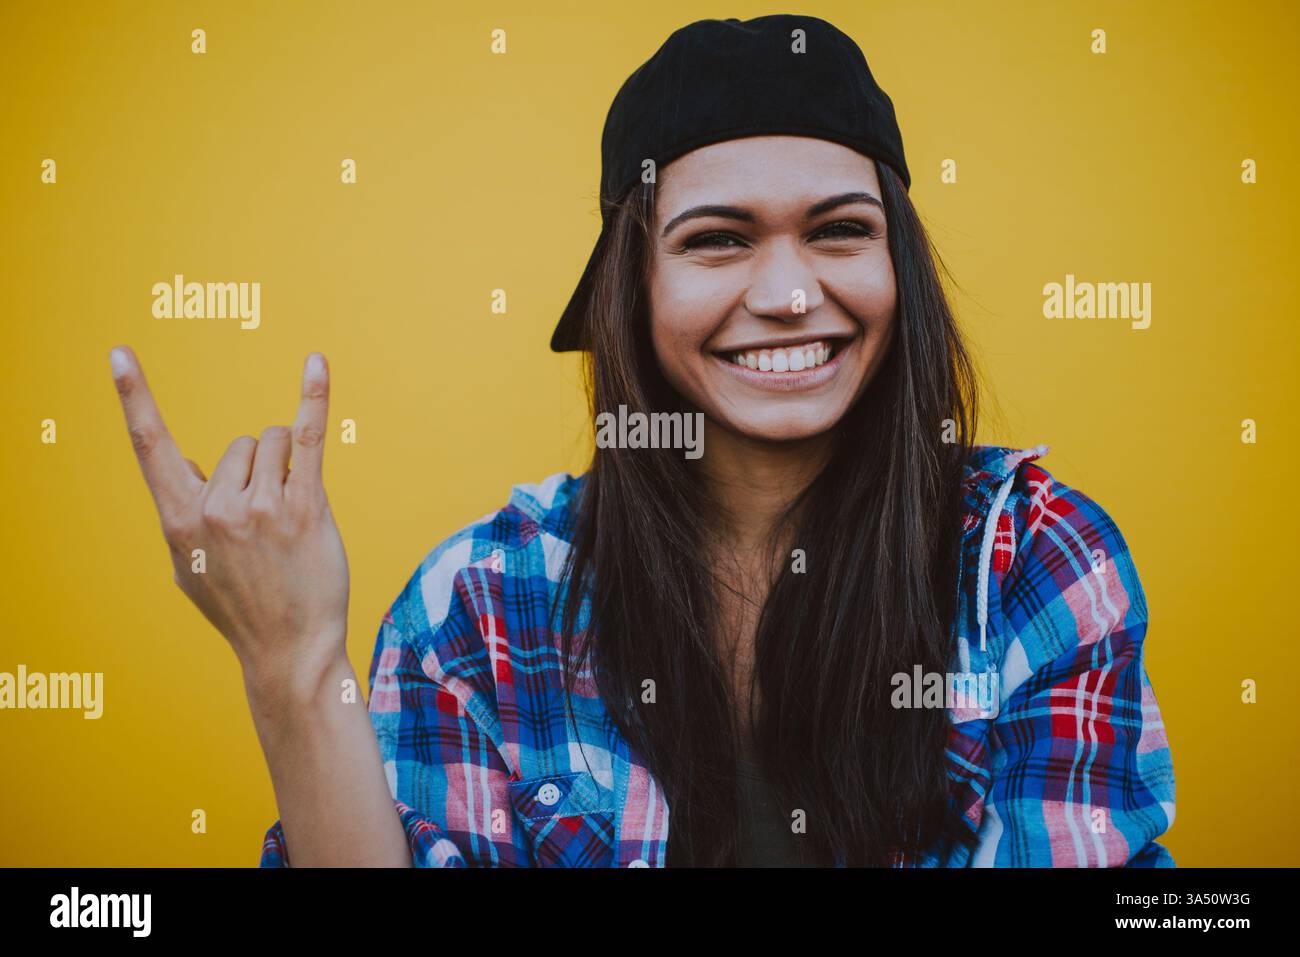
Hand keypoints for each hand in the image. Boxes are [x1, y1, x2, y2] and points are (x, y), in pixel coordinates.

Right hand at [110, 346, 349, 701]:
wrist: (289, 649)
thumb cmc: (241, 607)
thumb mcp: (192, 568)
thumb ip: (185, 515)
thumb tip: (192, 466)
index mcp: (179, 519)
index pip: (150, 445)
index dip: (133, 397)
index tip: (118, 354)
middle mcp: (215, 508)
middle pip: (242, 443)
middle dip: (260, 468)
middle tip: (270, 523)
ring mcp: (261, 507)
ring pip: (277, 442)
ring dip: (291, 467)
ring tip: (294, 518)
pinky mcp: (305, 506)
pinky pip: (309, 437)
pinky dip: (314, 396)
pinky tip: (317, 363)